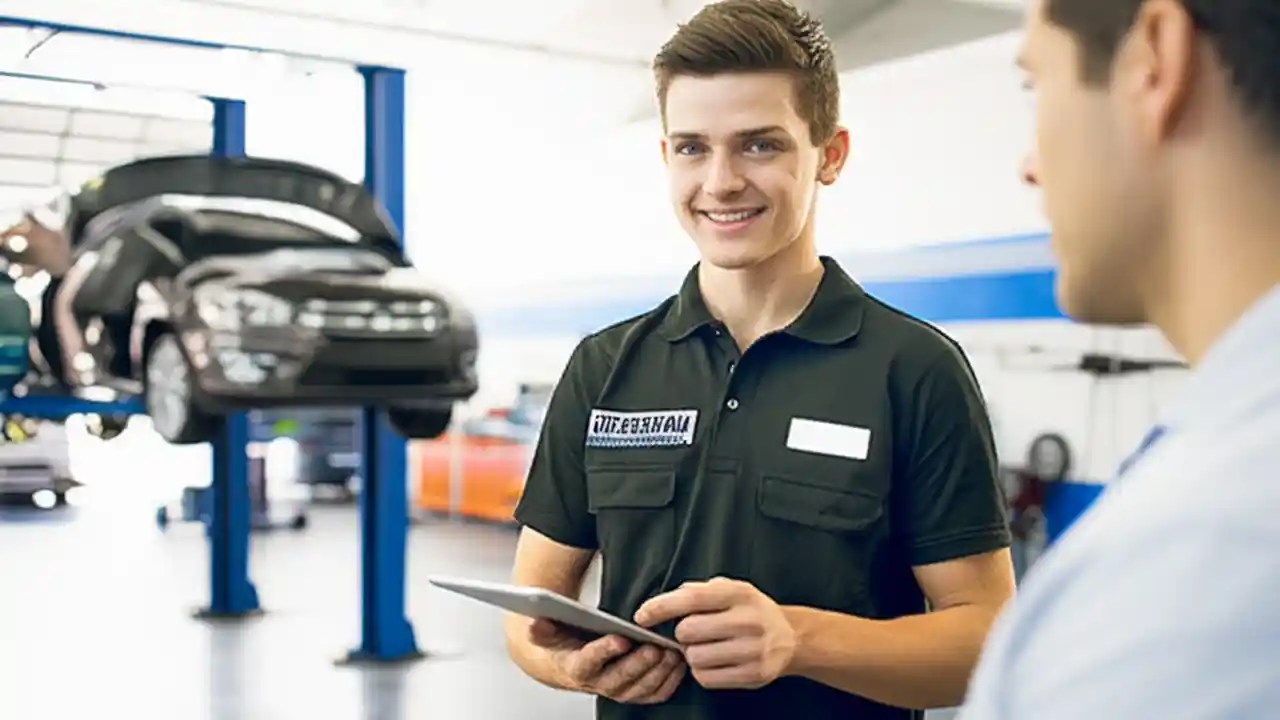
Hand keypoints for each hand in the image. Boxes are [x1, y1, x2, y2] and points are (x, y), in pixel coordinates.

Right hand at [527, 617, 686, 703]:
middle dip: (639, 664)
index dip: (604, 651)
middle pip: (620, 679)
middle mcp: (598, 684)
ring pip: (639, 688)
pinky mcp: (634, 693)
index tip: (621, 638)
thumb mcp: (547, 631)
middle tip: (655, 647)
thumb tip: (536, 621)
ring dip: (658, 673)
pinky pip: (653, 694)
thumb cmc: (563, 643)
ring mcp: (617, 691)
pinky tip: (678, 664)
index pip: (589, 661)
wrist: (569, 664)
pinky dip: (668, 682)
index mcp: (576, 667)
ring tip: (671, 653)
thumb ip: (542, 627)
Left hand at [634, 577, 796, 689]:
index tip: (643, 615)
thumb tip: (665, 602)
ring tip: (705, 646)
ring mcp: (753, 650)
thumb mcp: (732, 588)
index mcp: (740, 594)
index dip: (661, 607)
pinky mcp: (753, 675)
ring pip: (695, 657)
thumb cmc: (752, 611)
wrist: (791, 637)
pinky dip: (701, 671)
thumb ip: (699, 591)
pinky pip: (706, 678)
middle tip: (692, 631)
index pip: (691, 599)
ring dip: (691, 654)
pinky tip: (713, 661)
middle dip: (681, 633)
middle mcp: (748, 621)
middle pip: (688, 631)